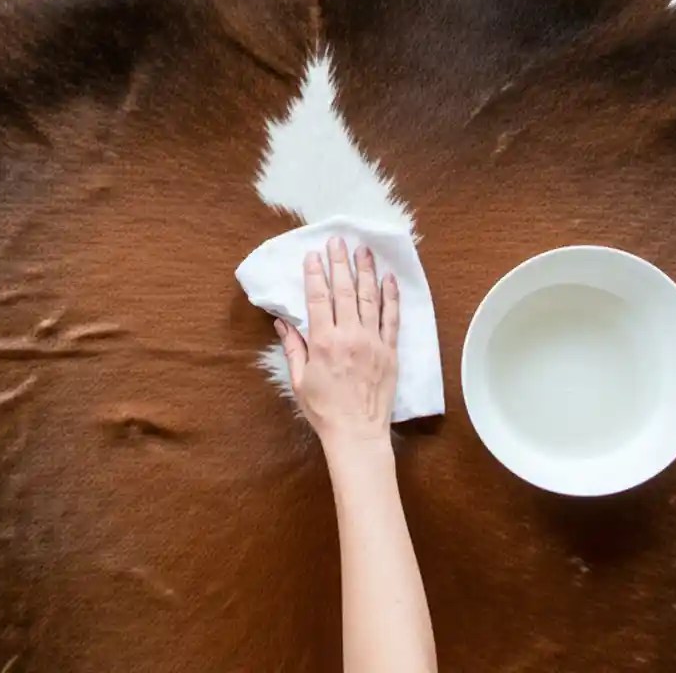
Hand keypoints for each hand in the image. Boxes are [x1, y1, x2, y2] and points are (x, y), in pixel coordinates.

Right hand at [274, 237, 399, 456]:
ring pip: (370, 298)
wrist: (357, 433)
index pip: (318, 298)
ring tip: (363, 251)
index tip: (314, 255)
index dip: (315, 274)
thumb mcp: (299, 380)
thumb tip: (283, 322)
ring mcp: (373, 342)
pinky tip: (388, 279)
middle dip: (340, 263)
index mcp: (323, 342)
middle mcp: (349, 336)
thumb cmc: (324, 410)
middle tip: (338, 241)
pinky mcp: (390, 351)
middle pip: (345, 291)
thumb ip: (293, 348)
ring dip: (366, 272)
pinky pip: (392, 318)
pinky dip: (391, 296)